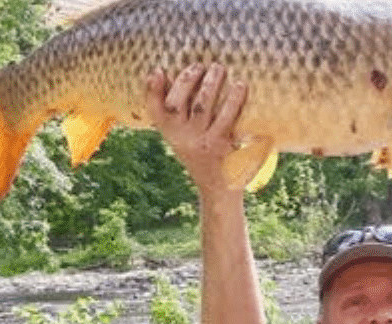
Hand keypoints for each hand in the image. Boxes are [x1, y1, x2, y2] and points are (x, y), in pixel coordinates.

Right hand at [145, 63, 246, 197]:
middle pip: (178, 104)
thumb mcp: (185, 140)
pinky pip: (228, 118)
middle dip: (188, 80)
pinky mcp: (223, 146)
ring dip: (210, 84)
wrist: (219, 190)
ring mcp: (203, 143)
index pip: (155, 111)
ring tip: (219, 69)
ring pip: (202, 107)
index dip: (152, 91)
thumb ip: (180, 118)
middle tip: (200, 65)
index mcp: (172, 136)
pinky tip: (239, 87)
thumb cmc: (203, 157)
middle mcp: (184, 140)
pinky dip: (234, 100)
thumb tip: (175, 80)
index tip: (157, 71)